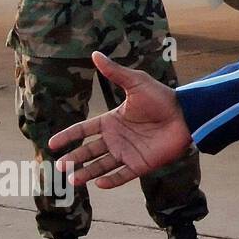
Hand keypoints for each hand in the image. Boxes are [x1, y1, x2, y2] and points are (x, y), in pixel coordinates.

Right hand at [47, 51, 192, 188]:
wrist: (186, 114)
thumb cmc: (162, 97)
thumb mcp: (136, 83)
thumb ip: (115, 72)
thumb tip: (95, 53)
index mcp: (112, 120)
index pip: (84, 130)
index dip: (68, 136)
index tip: (52, 144)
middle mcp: (117, 138)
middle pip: (89, 151)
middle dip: (74, 159)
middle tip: (60, 167)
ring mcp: (128, 152)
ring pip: (102, 165)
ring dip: (87, 173)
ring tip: (73, 180)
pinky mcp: (141, 164)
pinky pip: (123, 175)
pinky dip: (111, 180)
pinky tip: (99, 184)